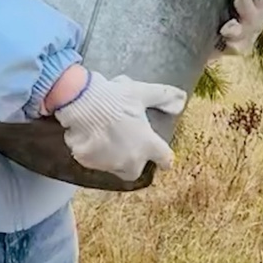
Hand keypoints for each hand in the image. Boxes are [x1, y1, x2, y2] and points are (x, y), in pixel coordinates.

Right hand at [52, 73, 187, 181]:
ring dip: (114, 158)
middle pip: (136, 170)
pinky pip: (93, 161)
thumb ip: (163, 97)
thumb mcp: (142, 92)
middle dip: (134, 162)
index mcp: (147, 145)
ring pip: (114, 168)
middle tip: (128, 147)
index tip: (163, 159)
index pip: (165, 159)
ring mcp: (108, 163)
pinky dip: (93, 154)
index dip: (164, 158)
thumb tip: (181, 101)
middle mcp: (130, 160)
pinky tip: (89, 139)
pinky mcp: (88, 162)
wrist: (80, 100)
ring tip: (107, 140)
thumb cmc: (115, 97)